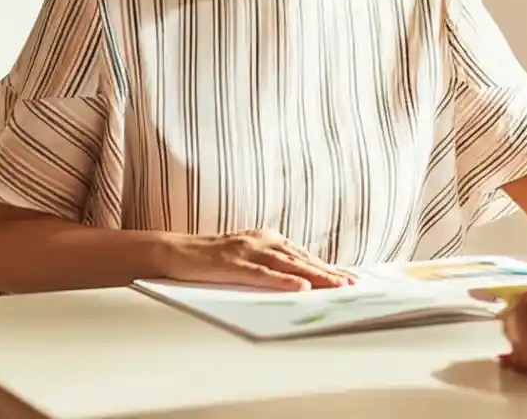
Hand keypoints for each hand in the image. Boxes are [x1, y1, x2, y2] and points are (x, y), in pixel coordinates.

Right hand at [159, 229, 355, 290]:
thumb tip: (298, 278)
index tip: (347, 277)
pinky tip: (300, 288)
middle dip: (328, 272)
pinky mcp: (233, 264)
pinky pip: (263, 274)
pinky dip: (283, 281)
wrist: (175, 251)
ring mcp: (248, 250)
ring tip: (336, 286)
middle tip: (351, 284)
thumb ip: (270, 262)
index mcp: (266, 238)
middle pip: (301, 258)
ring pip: (289, 265)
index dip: (326, 266)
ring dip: (315, 276)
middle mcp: (261, 240)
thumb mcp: (246, 256)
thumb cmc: (210, 258)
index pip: (303, 254)